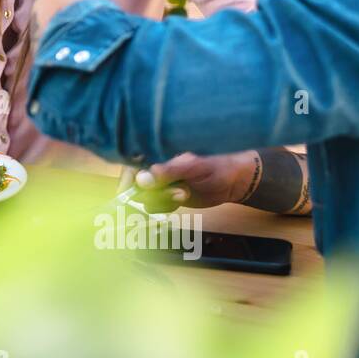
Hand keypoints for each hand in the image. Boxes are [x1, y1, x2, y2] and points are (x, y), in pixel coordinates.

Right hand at [120, 150, 259, 210]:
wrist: (232, 180)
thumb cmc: (215, 164)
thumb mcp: (192, 166)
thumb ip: (167, 171)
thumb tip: (141, 179)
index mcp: (156, 151)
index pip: (131, 163)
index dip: (126, 178)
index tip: (125, 193)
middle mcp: (152, 166)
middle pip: (135, 184)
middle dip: (153, 193)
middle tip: (178, 193)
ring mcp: (158, 181)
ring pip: (144, 197)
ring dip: (162, 200)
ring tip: (184, 193)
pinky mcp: (164, 194)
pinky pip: (154, 206)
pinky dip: (166, 206)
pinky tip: (181, 199)